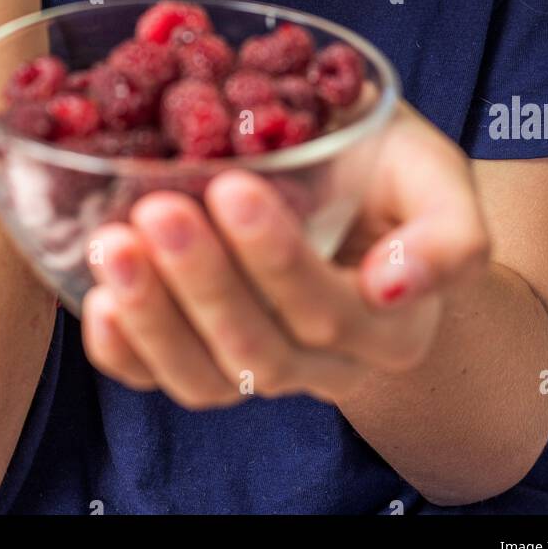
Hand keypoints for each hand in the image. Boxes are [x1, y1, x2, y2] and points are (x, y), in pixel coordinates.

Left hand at [80, 101, 490, 407]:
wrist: (351, 183)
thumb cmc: (388, 169)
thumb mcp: (437, 176)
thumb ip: (450, 232)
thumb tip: (394, 285)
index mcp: (389, 324)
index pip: (329, 310)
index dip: (278, 260)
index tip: (235, 185)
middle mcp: (324, 362)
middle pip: (261, 350)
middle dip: (204, 282)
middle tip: (160, 208)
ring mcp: (257, 364)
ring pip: (205, 379)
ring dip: (152, 316)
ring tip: (114, 245)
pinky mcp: (199, 353)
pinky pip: (155, 380)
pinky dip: (121, 350)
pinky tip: (97, 296)